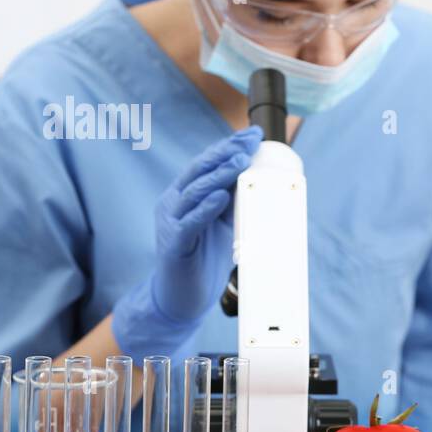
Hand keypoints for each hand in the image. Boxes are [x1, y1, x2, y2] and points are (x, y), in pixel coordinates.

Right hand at [112, 126, 261, 356]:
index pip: (206, 163)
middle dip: (226, 153)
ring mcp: (170, 222)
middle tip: (249, 142)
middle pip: (199, 171)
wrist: (181, 297)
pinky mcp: (174, 244)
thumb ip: (235, 202)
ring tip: (240, 163)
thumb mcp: (223, 223)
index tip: (252, 135)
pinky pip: (189, 222)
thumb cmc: (203, 258)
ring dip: (218, 176)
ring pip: (194, 192)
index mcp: (184, 195)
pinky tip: (221, 197)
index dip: (228, 147)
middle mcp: (173, 203)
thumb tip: (260, 181)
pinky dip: (205, 208)